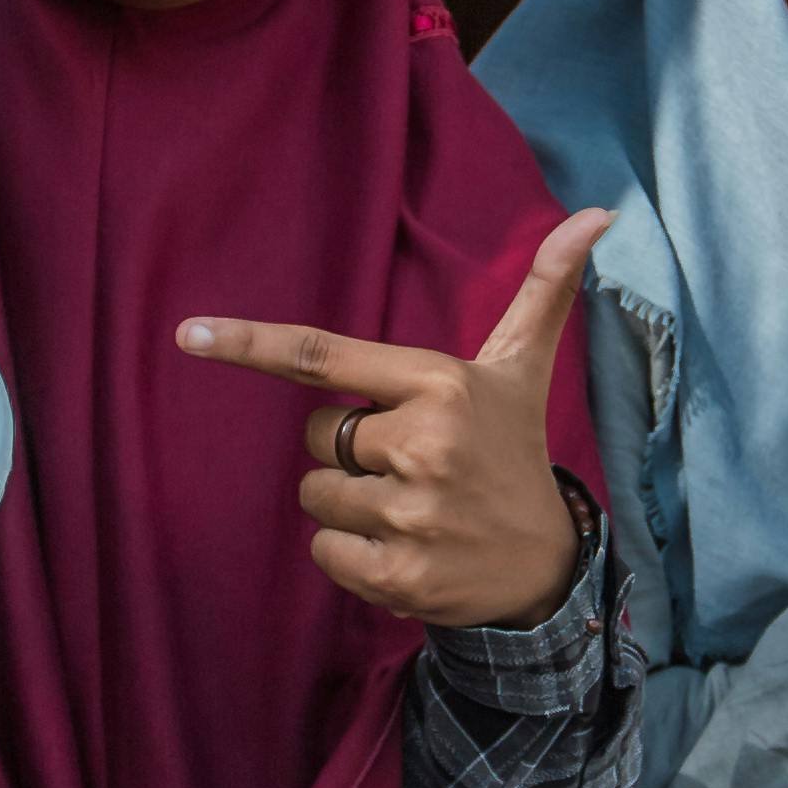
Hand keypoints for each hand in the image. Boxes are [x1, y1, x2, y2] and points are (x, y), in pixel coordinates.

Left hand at [178, 205, 608, 631]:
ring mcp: (409, 513)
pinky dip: (349, 554)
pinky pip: (322, 552)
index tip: (188, 333)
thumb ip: (545, 289)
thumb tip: (599, 213)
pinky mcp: (396, 575)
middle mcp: (423, 444)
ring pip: (315, 496)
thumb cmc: (514, 450)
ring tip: (410, 506)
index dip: (250, 343)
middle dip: (347, 448)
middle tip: (409, 461)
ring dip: (348, 503)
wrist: (547, 566)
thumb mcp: (523, 368)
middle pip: (314, 436)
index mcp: (440, 383)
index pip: (324, 358)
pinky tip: (402, 548)